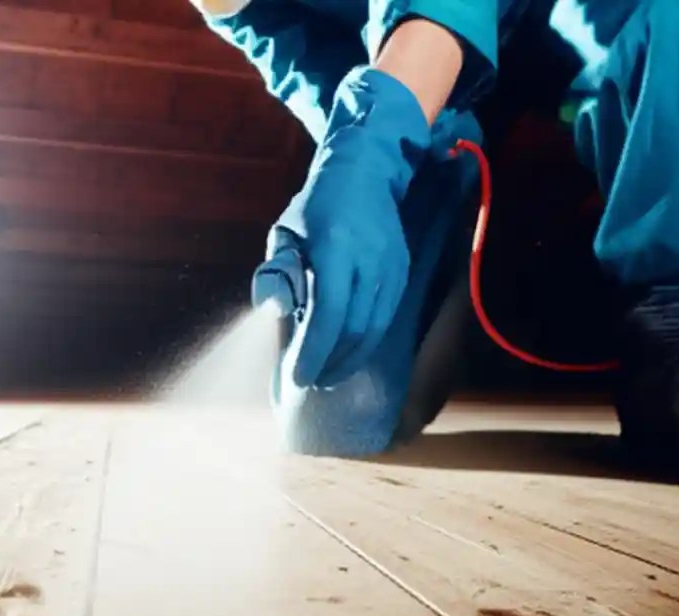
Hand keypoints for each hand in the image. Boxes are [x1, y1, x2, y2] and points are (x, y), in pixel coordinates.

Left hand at [273, 67, 430, 387]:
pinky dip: (365, 342)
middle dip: (330, 363)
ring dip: (349, 359)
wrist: (365, 171)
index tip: (297, 377)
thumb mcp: (286, 232)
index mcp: (335, 248)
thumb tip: (276, 313)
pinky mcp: (402, 274)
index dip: (313, 352)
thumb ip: (278, 272)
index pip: (328, 314)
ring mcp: (391, 268)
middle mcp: (369, 261)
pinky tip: (347, 352)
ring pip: (374, 329)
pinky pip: (385, 318)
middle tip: (309, 382)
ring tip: (326, 375)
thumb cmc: (316, 205)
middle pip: (354, 329)